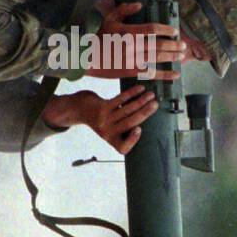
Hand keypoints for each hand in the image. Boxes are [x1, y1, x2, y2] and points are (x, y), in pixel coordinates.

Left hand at [43, 85, 158, 154]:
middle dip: (145, 113)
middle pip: (130, 122)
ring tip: (151, 95)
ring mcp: (104, 119)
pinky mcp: (102, 107)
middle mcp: (107, 132)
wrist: (80, 110)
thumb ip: (125, 129)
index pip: (122, 147)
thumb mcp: (111, 130)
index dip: (132, 140)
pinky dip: (132, 93)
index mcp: (111, 140)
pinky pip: (120, 99)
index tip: (140, 129)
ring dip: (141, 101)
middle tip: (156, 104)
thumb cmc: (102, 120)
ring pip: (127, 110)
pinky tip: (140, 88)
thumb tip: (146, 117)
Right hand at [87, 1, 186, 79]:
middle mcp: (132, 45)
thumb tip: (140, 5)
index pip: (153, 28)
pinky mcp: (130, 71)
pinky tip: (175, 75)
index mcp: (128, 31)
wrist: (86, 57)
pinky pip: (151, 73)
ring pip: (157, 58)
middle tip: (183, 46)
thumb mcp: (109, 18)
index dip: (166, 29)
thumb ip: (124, 9)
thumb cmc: (98, 37)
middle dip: (174, 45)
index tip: (175, 31)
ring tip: (181, 56)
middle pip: (159, 44)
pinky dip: (164, 75)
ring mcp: (132, 59)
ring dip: (172, 57)